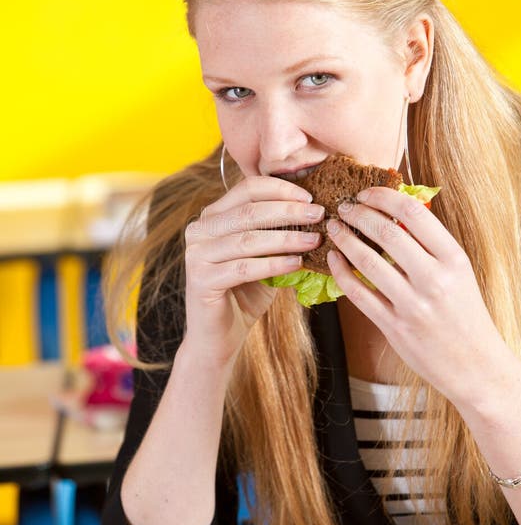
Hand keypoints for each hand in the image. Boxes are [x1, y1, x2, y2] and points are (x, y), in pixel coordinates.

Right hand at [180, 177, 323, 369]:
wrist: (219, 336)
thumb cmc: (245, 292)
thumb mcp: (265, 257)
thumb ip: (279, 234)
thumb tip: (317, 215)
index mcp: (213, 216)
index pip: (247, 189)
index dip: (280, 189)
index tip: (310, 197)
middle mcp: (200, 230)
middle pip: (250, 211)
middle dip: (289, 211)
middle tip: (319, 214)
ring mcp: (196, 255)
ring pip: (248, 239)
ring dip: (286, 238)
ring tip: (314, 240)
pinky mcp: (200, 280)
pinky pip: (244, 268)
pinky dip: (274, 264)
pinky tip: (297, 264)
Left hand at [326, 187, 509, 402]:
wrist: (475, 365)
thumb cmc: (465, 314)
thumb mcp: (459, 273)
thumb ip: (431, 245)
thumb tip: (395, 210)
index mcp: (454, 258)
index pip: (414, 212)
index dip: (384, 196)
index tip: (366, 192)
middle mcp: (434, 279)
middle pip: (387, 232)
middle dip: (359, 213)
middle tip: (344, 207)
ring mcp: (412, 305)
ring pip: (367, 262)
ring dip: (344, 239)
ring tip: (334, 228)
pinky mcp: (394, 327)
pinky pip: (358, 293)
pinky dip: (341, 272)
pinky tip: (333, 259)